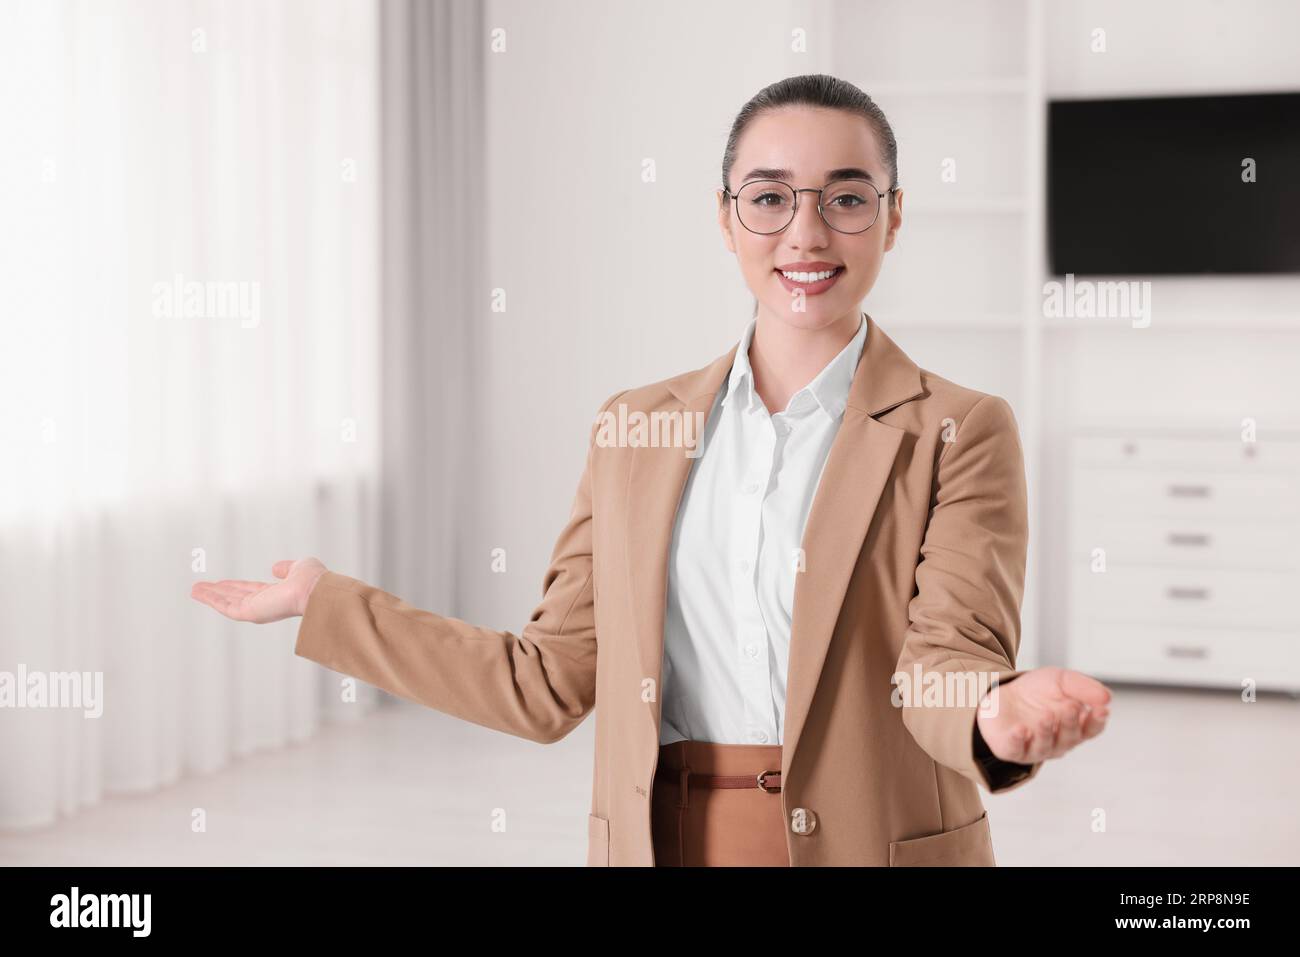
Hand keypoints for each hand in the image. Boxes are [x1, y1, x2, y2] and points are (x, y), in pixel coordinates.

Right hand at [190, 558, 327, 622]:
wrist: (317, 591)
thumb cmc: (315, 581)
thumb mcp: (299, 568)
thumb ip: (286, 568)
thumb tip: (275, 568)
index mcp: (277, 594)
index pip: (251, 590)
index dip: (235, 586)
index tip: (222, 582)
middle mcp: (265, 604)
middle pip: (235, 598)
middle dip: (218, 592)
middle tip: (201, 587)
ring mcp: (256, 610)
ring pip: (227, 603)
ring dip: (210, 596)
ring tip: (194, 588)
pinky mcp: (249, 613)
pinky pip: (225, 606)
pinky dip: (210, 599)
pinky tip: (199, 592)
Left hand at [976, 666, 1109, 763]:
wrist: (1002, 692)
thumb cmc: (1037, 691)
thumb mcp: (1061, 680)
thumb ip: (1083, 687)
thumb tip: (1107, 697)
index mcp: (1075, 726)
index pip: (1092, 729)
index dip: (1097, 721)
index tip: (1101, 709)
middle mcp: (1058, 741)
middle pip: (1070, 738)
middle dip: (1070, 723)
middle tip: (1069, 706)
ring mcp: (1036, 748)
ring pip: (1045, 746)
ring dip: (1046, 731)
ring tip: (1046, 716)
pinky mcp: (1012, 749)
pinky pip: (1016, 749)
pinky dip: (1018, 740)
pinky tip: (1020, 730)